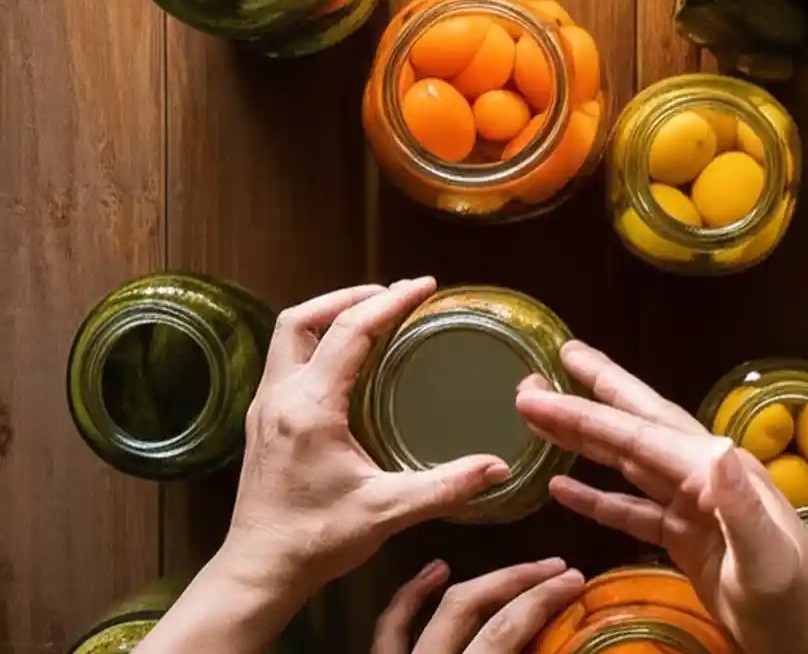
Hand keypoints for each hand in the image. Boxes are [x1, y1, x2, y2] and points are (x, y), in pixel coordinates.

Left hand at [138, 279, 509, 653]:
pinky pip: (286, 362)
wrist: (260, 571)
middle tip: (392, 295)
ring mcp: (264, 409)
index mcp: (309, 408)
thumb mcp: (388, 511)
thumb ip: (445, 486)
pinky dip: (317, 344)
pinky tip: (346, 362)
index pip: (349, 331)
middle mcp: (279, 398)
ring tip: (371, 316)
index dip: (389, 302)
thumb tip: (497, 468)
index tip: (423, 286)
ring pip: (288, 337)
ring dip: (327, 317)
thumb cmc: (316, 541)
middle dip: (349, 297)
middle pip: (302, 319)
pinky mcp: (263, 424)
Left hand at [371, 559, 583, 653]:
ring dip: (478, 581)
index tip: (574, 579)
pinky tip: (436, 569)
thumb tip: (565, 644)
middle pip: (473, 606)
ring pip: (437, 608)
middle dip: (519, 581)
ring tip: (517, 568)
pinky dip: (412, 596)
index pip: (505, 629)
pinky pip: (389, 629)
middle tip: (557, 567)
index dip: (543, 600)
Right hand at [515, 341, 807, 653]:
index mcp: (716, 469)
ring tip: (543, 416)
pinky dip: (597, 497)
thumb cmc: (794, 598)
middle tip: (550, 363)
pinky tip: (564, 487)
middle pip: (638, 425)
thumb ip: (742, 504)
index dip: (586, 411)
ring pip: (629, 461)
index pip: (640, 433)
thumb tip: (720, 448)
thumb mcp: (768, 555)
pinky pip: (632, 509)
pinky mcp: (684, 537)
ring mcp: (692, 505)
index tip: (539, 389)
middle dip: (593, 395)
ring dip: (586, 439)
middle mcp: (702, 474)